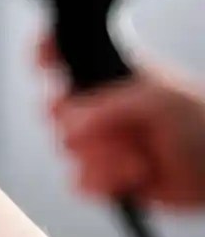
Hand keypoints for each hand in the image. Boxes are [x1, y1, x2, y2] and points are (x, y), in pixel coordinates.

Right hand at [37, 34, 204, 210]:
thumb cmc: (201, 124)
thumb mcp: (158, 100)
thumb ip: (109, 105)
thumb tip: (68, 121)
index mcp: (112, 76)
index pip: (65, 55)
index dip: (46, 54)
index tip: (46, 63)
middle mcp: (100, 108)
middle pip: (54, 111)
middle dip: (79, 127)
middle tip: (109, 130)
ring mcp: (101, 141)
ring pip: (67, 151)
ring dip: (102, 159)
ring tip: (136, 157)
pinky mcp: (105, 174)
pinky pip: (79, 182)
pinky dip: (103, 183)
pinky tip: (131, 176)